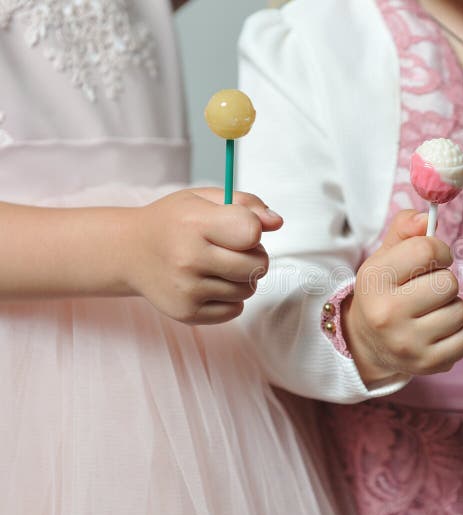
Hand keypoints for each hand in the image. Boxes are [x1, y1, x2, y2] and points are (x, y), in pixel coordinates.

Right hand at [125, 187, 281, 324]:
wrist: (130, 251)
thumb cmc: (174, 222)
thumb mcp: (204, 198)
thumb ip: (246, 204)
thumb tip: (277, 222)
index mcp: (195, 224)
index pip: (251, 233)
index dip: (254, 230)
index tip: (240, 228)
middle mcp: (189, 259)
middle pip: (257, 266)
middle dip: (255, 257)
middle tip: (233, 249)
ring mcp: (187, 290)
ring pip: (248, 289)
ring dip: (242, 278)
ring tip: (218, 265)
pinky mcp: (187, 313)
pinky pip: (235, 310)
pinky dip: (230, 299)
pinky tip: (209, 283)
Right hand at [343, 210, 462, 382]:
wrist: (368, 343)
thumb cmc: (384, 291)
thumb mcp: (385, 256)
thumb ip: (404, 229)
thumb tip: (425, 219)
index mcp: (375, 280)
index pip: (426, 250)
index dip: (438, 250)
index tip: (434, 258)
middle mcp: (387, 315)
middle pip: (448, 282)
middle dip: (444, 281)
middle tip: (428, 289)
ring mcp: (409, 344)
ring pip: (461, 309)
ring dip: (453, 305)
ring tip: (432, 310)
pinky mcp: (429, 364)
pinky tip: (442, 328)